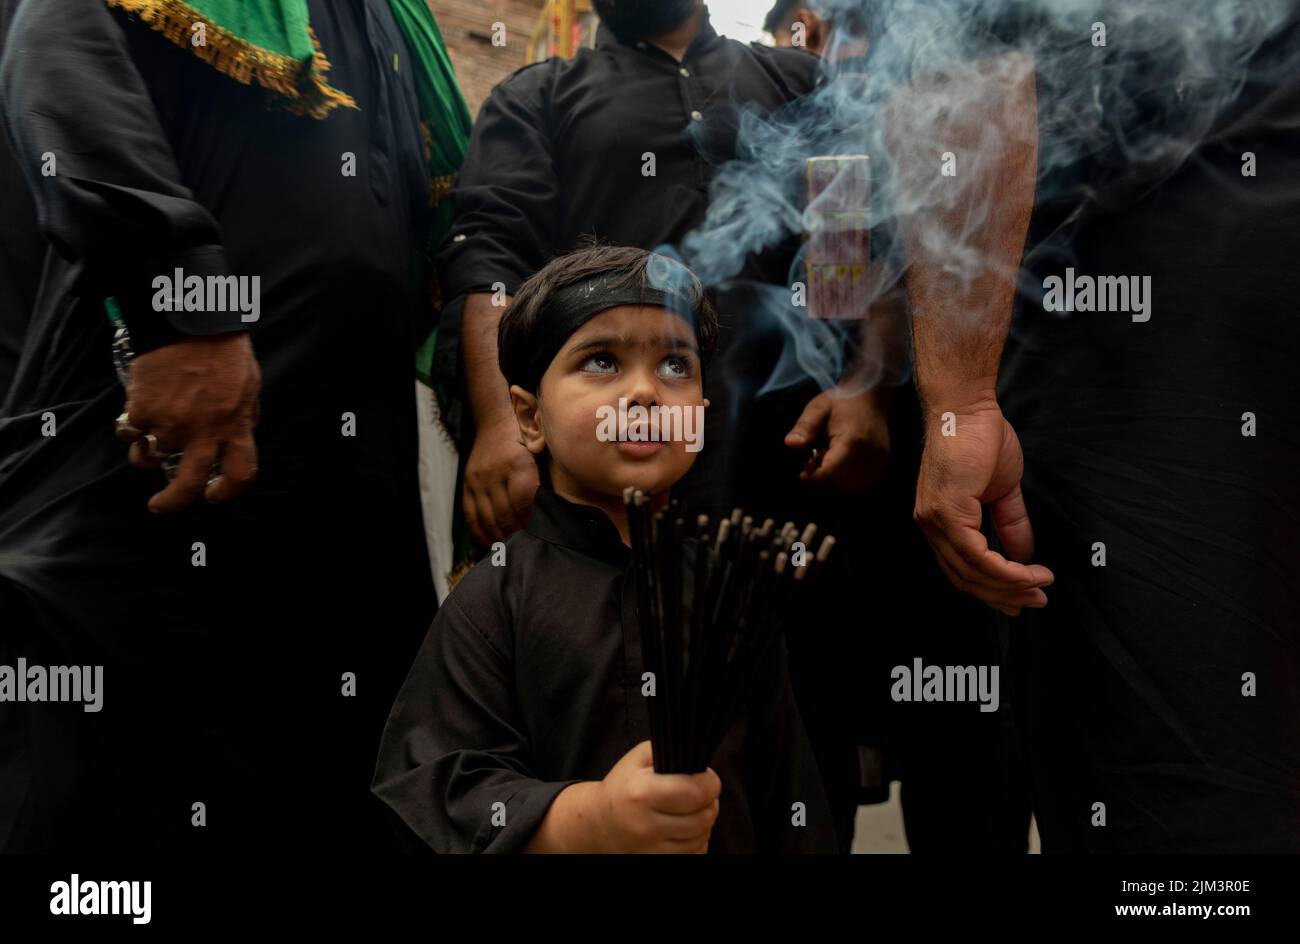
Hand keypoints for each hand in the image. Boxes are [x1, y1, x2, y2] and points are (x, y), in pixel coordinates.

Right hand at [124, 332, 259, 512]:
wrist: (188, 320)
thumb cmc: (222, 348)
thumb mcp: (249, 386)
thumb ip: (243, 417)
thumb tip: (236, 439)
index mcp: (236, 425)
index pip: (241, 473)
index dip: (228, 492)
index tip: (213, 495)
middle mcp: (204, 431)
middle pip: (189, 485)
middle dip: (173, 502)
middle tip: (161, 505)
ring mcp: (171, 422)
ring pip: (150, 458)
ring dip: (145, 454)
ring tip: (146, 440)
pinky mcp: (141, 410)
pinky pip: (129, 432)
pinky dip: (129, 426)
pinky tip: (136, 409)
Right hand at [463, 415, 539, 546]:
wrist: (494, 421)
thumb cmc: (526, 440)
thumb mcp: (540, 453)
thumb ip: (544, 479)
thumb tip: (554, 511)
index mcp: (518, 464)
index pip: (524, 502)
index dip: (532, 523)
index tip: (541, 536)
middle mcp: (495, 473)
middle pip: (505, 514)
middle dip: (518, 535)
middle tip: (529, 549)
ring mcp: (478, 480)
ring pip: (488, 518)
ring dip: (500, 538)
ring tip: (511, 551)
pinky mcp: (467, 485)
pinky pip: (471, 515)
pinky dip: (481, 533)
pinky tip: (490, 545)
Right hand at [595, 740, 720, 852]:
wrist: (599, 823)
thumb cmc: (623, 787)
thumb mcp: (639, 758)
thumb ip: (670, 752)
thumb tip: (698, 761)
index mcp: (642, 792)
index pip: (696, 792)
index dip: (710, 783)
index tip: (707, 779)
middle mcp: (646, 824)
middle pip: (704, 818)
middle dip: (709, 803)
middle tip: (699, 795)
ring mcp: (651, 849)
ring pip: (702, 838)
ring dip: (703, 823)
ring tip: (689, 811)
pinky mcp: (656, 861)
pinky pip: (694, 854)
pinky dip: (696, 841)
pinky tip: (684, 829)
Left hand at [784, 386, 889, 491]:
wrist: (870, 396)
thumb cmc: (841, 402)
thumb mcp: (817, 409)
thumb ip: (804, 427)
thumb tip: (790, 444)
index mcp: (852, 442)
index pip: (830, 473)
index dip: (813, 477)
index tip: (802, 471)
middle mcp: (869, 455)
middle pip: (839, 482)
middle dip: (825, 475)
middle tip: (819, 456)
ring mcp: (878, 461)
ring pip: (851, 486)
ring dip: (837, 477)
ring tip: (833, 456)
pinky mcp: (882, 464)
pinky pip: (861, 481)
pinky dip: (849, 476)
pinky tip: (843, 460)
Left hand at [913, 401, 1053, 615]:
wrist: (966, 407)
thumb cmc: (980, 439)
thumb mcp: (1002, 490)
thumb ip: (1011, 524)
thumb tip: (1024, 556)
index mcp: (939, 522)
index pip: (961, 570)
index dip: (992, 590)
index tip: (1022, 598)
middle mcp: (930, 526)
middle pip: (964, 579)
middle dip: (1003, 597)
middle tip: (1036, 602)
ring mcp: (935, 521)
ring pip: (971, 572)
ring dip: (1010, 587)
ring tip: (1040, 588)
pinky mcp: (947, 512)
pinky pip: (976, 556)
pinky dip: (1005, 571)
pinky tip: (1029, 572)